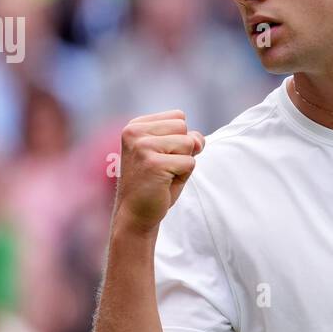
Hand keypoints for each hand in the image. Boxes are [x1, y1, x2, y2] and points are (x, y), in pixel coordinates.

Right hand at [114, 111, 204, 234]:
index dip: (179, 139)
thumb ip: (187, 139)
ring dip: (183, 163)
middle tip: (163, 168)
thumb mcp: (172, 153)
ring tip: (164, 175)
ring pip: (188, 144)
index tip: (160, 156)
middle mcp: (134, 132)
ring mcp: (142, 147)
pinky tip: (163, 183)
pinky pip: (189, 163)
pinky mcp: (153, 163)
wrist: (136, 214)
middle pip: (184, 128)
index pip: (178, 117)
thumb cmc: (155, 183)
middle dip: (182, 150)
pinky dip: (183, 176)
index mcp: (136, 125)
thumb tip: (198, 140)